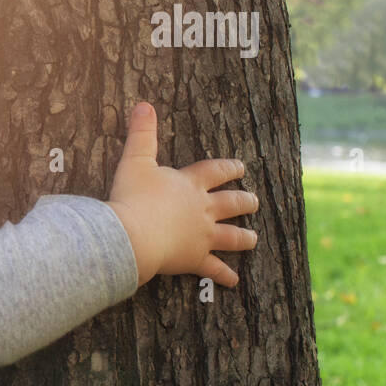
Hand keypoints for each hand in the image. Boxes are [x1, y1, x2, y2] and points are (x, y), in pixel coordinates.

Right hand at [104, 102, 258, 287]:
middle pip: (231, 204)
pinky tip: (234, 281)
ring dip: (244, 237)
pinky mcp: (195, 259)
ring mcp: (202, 236)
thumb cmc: (132, 196)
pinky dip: (224, 275)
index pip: (216, 172)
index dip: (229, 168)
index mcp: (190, 184)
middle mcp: (203, 210)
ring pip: (231, 236)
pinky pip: (214, 269)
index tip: (241, 167)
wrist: (133, 234)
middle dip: (244, 202)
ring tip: (253, 238)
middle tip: (254, 201)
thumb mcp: (134, 160)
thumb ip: (141, 133)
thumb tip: (144, 104)